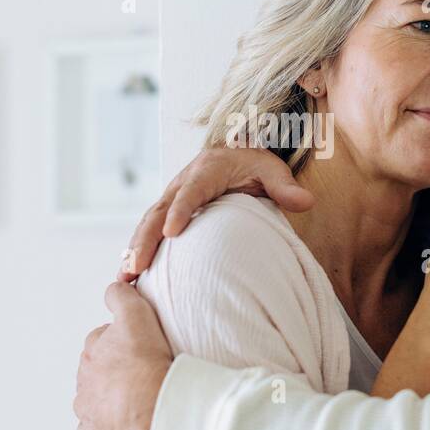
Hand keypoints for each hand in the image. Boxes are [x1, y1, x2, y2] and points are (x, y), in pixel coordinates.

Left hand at [74, 281, 174, 429]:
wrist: (158, 408)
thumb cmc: (149, 363)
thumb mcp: (136, 316)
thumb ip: (120, 296)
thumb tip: (113, 287)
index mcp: (92, 350)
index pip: (103, 341)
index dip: (124, 344)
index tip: (140, 350)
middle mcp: (83, 379)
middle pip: (99, 372)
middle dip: (116, 372)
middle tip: (142, 375)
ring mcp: (86, 410)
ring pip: (96, 401)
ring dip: (112, 400)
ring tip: (138, 401)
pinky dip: (108, 428)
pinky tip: (126, 424)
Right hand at [118, 147, 315, 281]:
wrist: (237, 151)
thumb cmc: (254, 162)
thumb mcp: (273, 168)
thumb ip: (285, 186)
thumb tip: (306, 202)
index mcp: (206, 170)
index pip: (190, 192)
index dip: (180, 211)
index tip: (173, 233)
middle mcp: (181, 183)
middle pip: (158, 211)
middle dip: (145, 239)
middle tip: (135, 266)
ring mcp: (171, 198)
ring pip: (148, 223)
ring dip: (134, 249)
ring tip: (124, 278)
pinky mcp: (168, 212)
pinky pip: (150, 231)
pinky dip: (137, 251)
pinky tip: (129, 278)